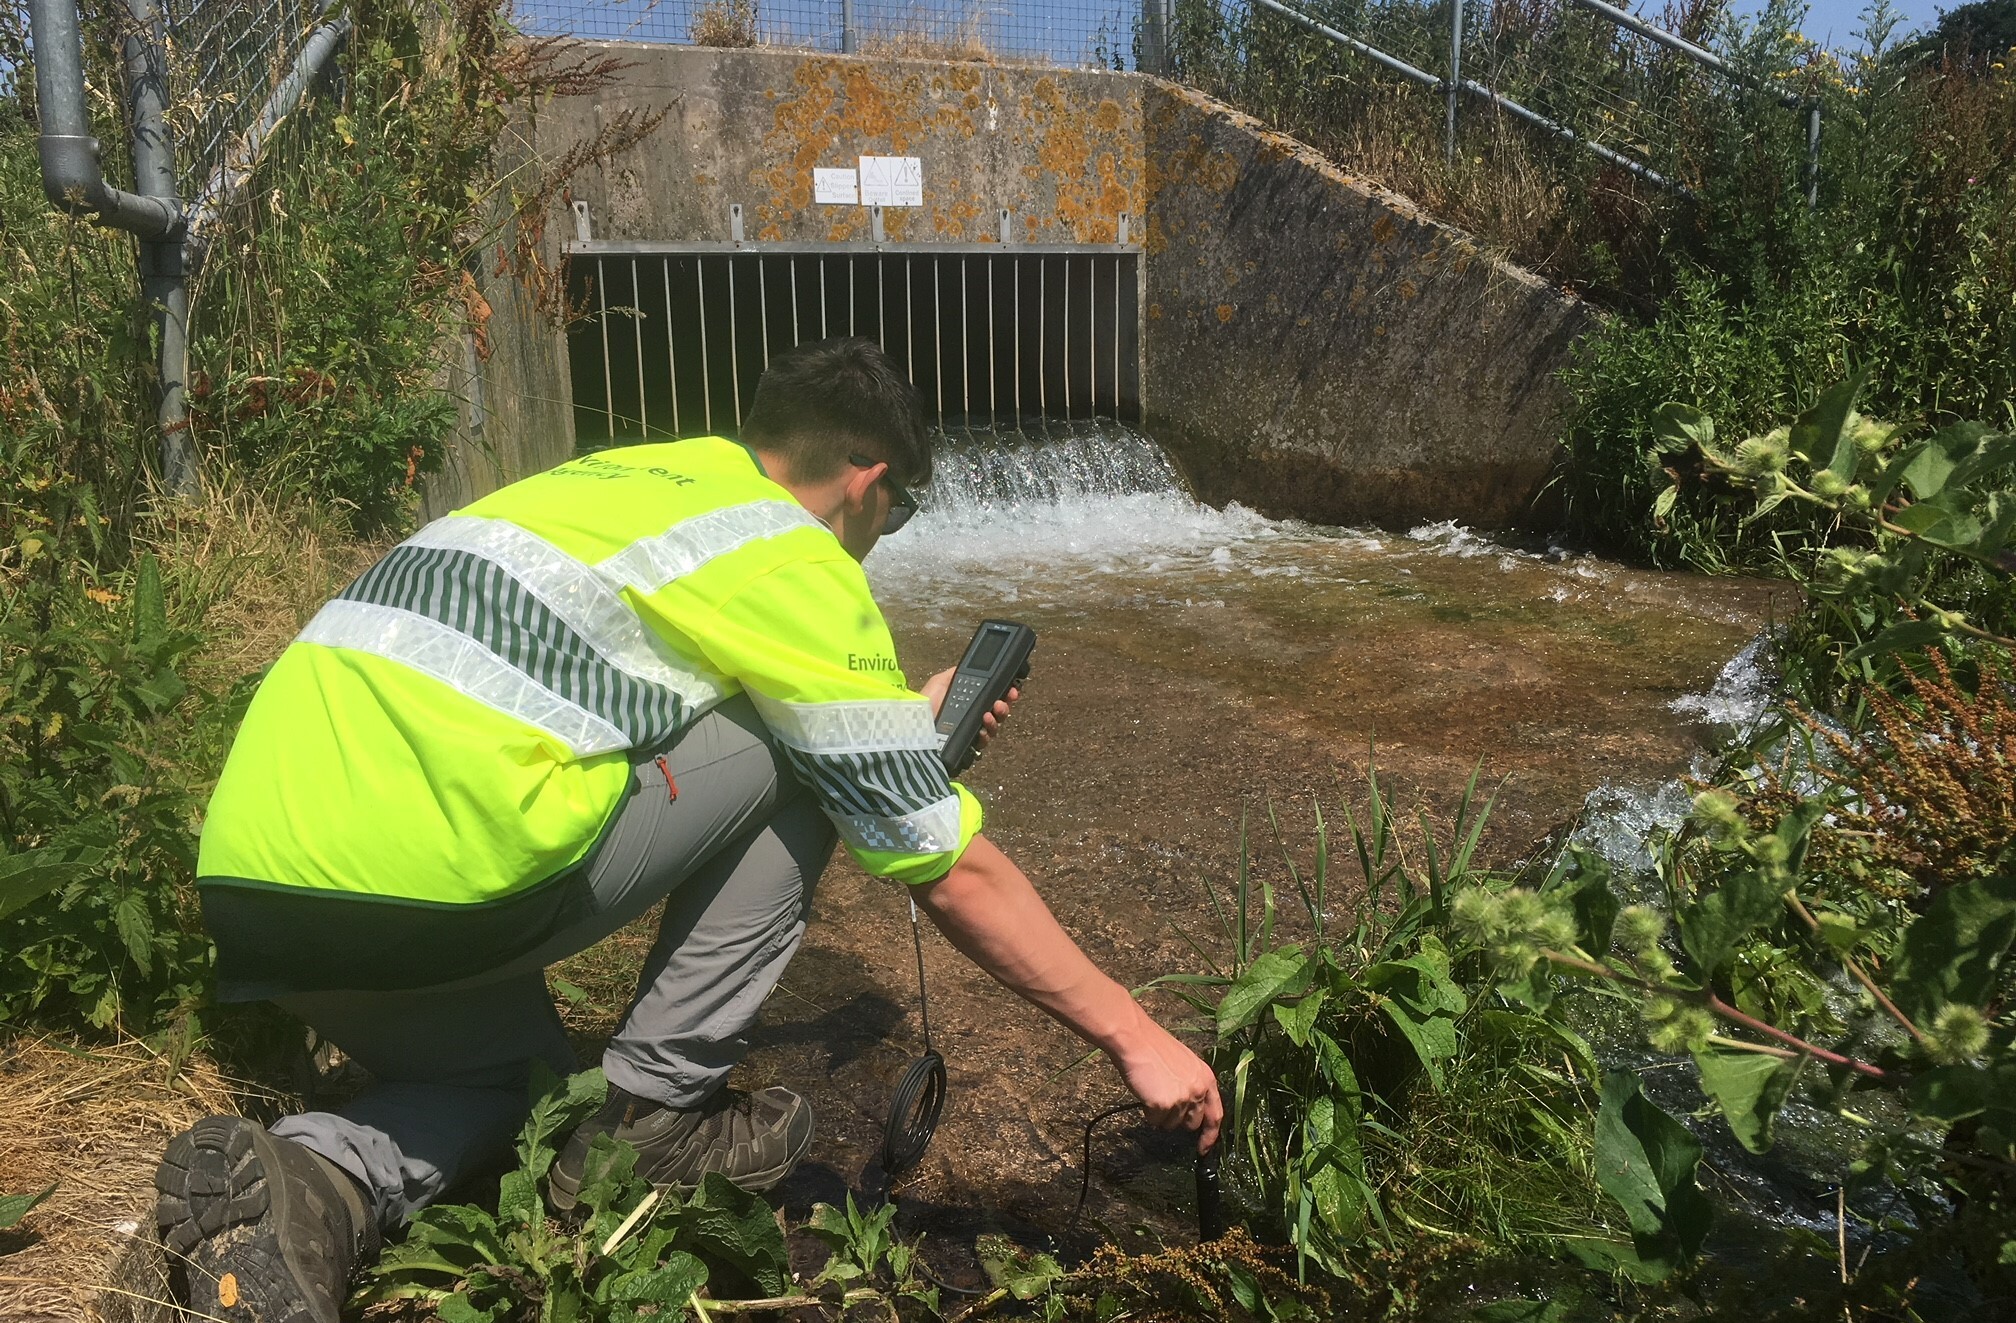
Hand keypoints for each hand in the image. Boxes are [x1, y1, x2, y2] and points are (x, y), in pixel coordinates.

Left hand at [919, 668, 1019, 752]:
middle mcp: (971, 717)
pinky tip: (981, 730)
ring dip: (997, 719)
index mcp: (967, 701)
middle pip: (998, 712)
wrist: (914, 729)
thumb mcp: (939, 682)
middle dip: (1005, 705)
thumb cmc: (924, 706)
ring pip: (994, 728)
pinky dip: (986, 736)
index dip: (1004, 692)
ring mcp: (970, 733)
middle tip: (1004, 701)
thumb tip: (968, 666)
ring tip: (989, 715)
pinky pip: (983, 744)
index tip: (1011, 688)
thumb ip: (956, 673)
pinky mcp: (967, 747)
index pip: (991, 697)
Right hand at [1111, 1013, 1223, 1152]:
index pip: (1215, 1115)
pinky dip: (1148, 1112)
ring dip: (1161, 1114)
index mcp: (1207, 1079)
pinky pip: (1155, 1121)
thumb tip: (1191, 1110)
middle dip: (1178, 1119)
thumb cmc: (1155, 1048)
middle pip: (1191, 1123)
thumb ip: (1193, 1086)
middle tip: (1164, 1100)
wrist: (1135, 1039)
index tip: (1204, 1149)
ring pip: (1171, 1124)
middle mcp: (1198, 1091)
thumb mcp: (1185, 1065)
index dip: (1210, 1136)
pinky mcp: (1163, 1105)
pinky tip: (1145, 1093)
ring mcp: (1182, 1099)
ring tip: (1153, 1089)